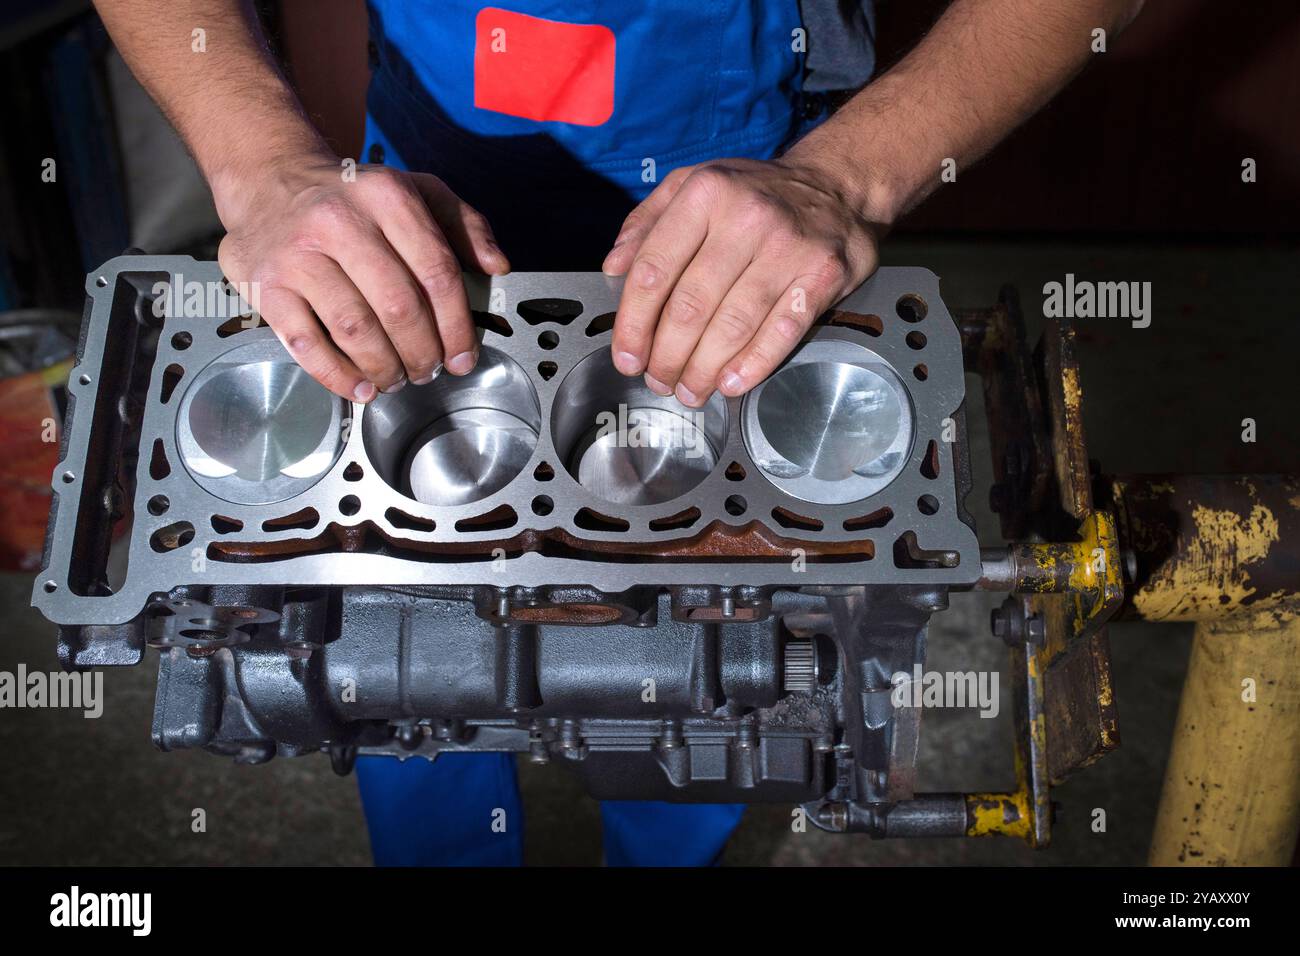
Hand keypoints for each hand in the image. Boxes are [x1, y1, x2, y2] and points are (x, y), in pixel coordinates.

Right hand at [215, 155, 508, 401]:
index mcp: (387, 197)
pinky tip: (360, 388)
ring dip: (385, 367)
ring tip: (397, 378)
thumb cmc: (353, 197)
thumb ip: (464, 224)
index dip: (456, 325)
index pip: (436, 273)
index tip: (463, 356)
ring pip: (356, 329)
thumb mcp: (415, 190)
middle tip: (428, 371)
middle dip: (422, 353)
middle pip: (399, 307)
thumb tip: (497, 266)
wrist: (268, 178)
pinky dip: (338, 375)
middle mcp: (340, 221)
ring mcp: (298, 254)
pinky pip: (306, 343)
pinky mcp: (265, 284)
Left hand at [602, 155, 880, 405]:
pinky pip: (780, 331)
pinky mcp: (821, 275)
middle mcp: (745, 218)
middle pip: (690, 306)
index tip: (627, 357)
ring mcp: (786, 248)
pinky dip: (751, 365)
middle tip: (659, 381)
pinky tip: (730, 384)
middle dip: (667, 356)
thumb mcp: (693, 185)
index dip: (633, 324)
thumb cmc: (754, 194)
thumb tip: (613, 268)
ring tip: (690, 391)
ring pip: (732, 325)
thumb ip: (646, 223)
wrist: (836, 186)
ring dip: (704, 370)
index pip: (654, 270)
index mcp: (704, 194)